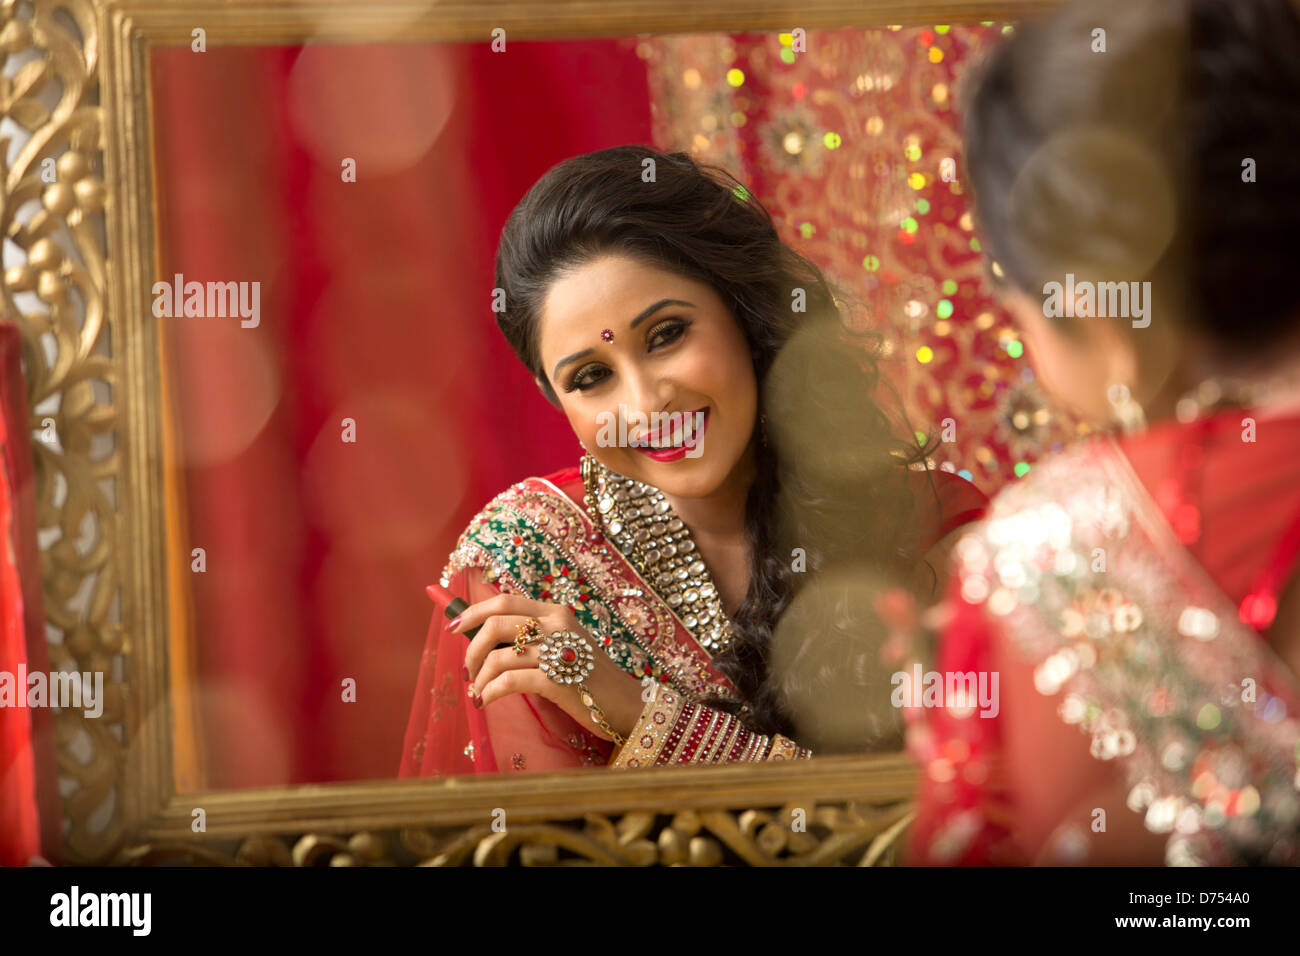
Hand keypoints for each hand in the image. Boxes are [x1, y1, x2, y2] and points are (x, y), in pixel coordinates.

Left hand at [453, 594, 648, 741]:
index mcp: (554, 612)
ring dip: (479, 678)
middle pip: (495, 624)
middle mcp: (556, 625)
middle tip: (467, 671)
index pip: (503, 601)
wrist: (625, 703)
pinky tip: (486, 701)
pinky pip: (510, 682)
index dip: (472, 612)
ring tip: (478, 692)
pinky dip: (491, 692)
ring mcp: (558, 651)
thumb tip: (484, 642)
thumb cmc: (588, 676)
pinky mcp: (558, 680)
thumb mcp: (562, 645)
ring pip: (499, 657)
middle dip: (471, 649)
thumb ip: (532, 637)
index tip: (454, 628)